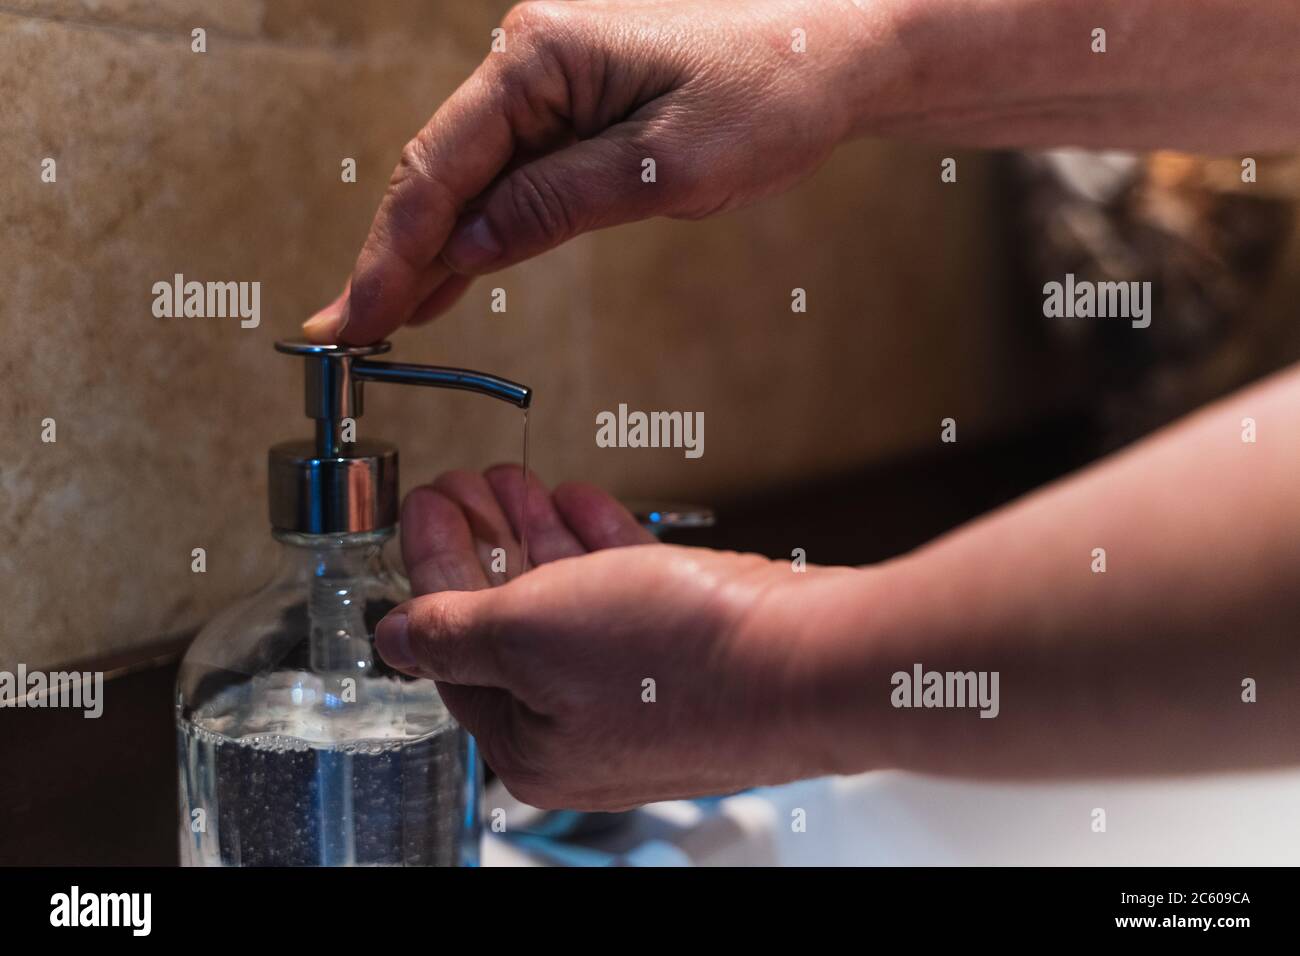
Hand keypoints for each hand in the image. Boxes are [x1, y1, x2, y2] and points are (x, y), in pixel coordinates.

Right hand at [304, 0, 865, 343]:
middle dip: (391, 258)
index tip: (356, 317)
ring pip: (465, 184)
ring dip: (424, 255)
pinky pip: (507, 184)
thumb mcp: (666, 162)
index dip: (394, 251)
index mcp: (539, 55)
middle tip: (344, 333)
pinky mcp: (573, 119)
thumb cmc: (768, 89)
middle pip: (437, 173)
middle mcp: (529, 64)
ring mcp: (549, 90)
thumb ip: (558, 202)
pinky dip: (475, 238)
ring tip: (377, 323)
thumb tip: (464, 248)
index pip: (440, 165)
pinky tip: (440, 284)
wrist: (828, 54)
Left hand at [379, 465, 833, 808]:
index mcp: (533, 745)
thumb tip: (394, 636)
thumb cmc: (676, 664)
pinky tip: (583, 503)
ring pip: (572, 601)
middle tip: (467, 485)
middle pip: (513, 622)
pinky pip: (628, 591)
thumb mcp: (527, 635)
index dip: (434, 569)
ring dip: (538, 534)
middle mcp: (586, 724)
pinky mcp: (690, 647)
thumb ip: (449, 632)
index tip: (428, 508)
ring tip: (517, 481)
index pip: (456, 651)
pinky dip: (599, 543)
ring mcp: (642, 686)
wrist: (808, 658)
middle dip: (486, 542)